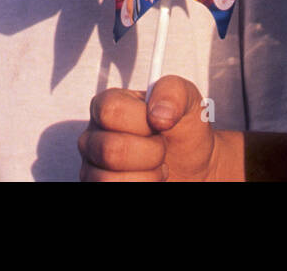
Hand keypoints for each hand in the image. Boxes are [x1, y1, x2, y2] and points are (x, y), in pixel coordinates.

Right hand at [78, 75, 217, 181]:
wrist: (194, 167)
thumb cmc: (184, 131)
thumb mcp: (187, 101)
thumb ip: (173, 92)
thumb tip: (158, 113)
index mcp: (108, 107)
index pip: (110, 111)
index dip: (142, 121)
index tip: (160, 125)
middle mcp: (94, 137)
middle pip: (110, 149)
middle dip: (151, 153)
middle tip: (162, 149)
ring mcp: (92, 167)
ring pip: (109, 179)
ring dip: (148, 177)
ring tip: (157, 168)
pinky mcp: (97, 187)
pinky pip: (111, 193)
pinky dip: (142, 188)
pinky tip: (148, 180)